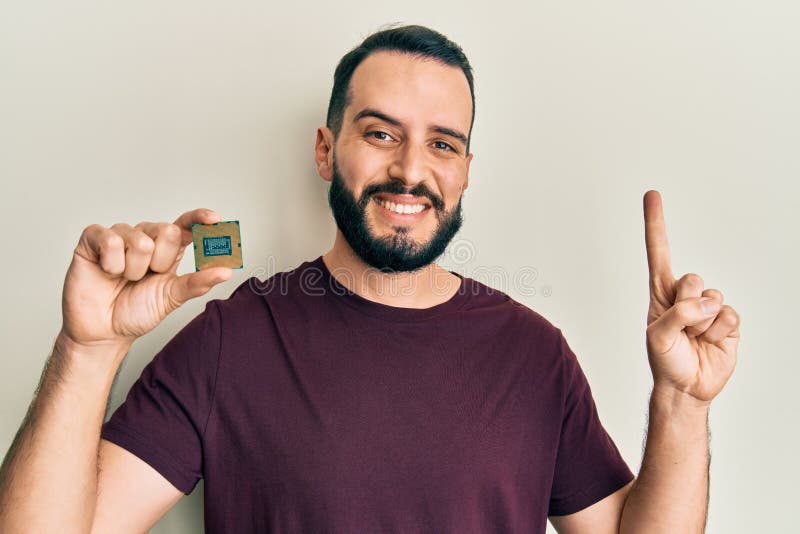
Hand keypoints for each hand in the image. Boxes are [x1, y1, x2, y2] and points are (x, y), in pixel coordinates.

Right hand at [60, 208, 232, 351]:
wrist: (103, 332)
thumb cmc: (135, 312)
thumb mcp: (172, 298)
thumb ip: (198, 283)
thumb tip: (225, 272)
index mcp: (167, 249)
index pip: (185, 225)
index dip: (200, 218)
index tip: (215, 220)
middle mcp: (145, 237)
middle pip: (167, 230)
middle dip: (161, 261)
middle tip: (148, 277)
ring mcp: (119, 236)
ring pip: (139, 239)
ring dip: (134, 269)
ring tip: (124, 279)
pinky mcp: (93, 239)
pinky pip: (110, 240)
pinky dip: (112, 263)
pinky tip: (107, 272)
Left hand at [643, 191, 739, 403]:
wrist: (687, 387)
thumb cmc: (665, 360)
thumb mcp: (656, 337)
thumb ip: (675, 315)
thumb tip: (706, 303)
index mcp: (662, 293)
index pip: (658, 252)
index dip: (656, 224)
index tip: (652, 194)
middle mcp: (686, 296)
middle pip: (692, 279)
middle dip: (686, 305)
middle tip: (681, 328)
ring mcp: (709, 308)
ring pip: (713, 298)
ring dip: (703, 323)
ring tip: (694, 339)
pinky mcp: (728, 322)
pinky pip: (729, 316)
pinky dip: (719, 332)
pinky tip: (710, 343)